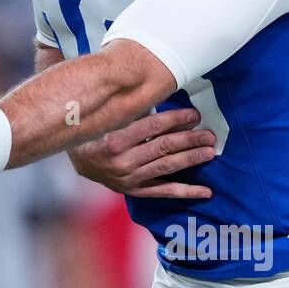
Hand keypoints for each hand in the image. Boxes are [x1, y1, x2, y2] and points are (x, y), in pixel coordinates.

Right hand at [68, 107, 216, 197]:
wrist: (78, 160)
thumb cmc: (94, 132)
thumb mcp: (108, 118)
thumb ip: (132, 111)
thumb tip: (159, 95)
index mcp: (114, 140)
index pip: (152, 127)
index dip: (176, 119)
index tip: (194, 115)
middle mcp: (122, 161)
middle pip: (164, 147)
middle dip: (190, 139)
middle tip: (209, 134)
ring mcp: (129, 178)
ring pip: (166, 167)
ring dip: (191, 159)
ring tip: (210, 152)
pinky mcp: (134, 191)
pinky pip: (163, 192)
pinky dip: (186, 192)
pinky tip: (206, 191)